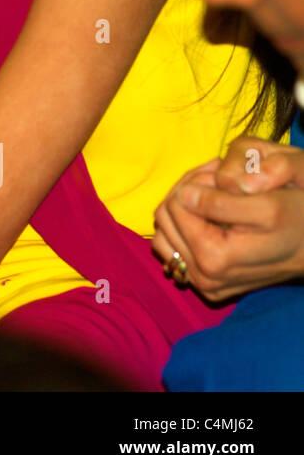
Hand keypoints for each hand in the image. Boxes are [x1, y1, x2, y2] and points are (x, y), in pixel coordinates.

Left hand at [153, 144, 303, 300]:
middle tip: (216, 177)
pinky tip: (211, 213)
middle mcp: (204, 276)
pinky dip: (185, 224)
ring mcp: (203, 282)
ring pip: (164, 230)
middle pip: (165, 216)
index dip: (196, 180)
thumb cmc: (298, 217)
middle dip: (187, 190)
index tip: (220, 171)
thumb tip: (184, 198)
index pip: (174, 204)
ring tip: (214, 193)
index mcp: (214, 258)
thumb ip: (221, 201)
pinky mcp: (205, 282)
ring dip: (183, 206)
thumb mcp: (269, 202)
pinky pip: (173, 246)